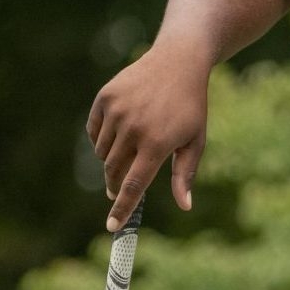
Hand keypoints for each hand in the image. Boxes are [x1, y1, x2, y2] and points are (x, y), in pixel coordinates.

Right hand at [88, 45, 210, 228]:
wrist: (178, 62)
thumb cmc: (191, 107)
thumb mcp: (195, 141)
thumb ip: (185, 174)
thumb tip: (184, 206)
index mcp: (157, 143)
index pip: (134, 185)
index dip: (122, 209)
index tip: (112, 227)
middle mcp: (133, 128)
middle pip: (114, 172)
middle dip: (116, 186)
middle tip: (119, 191)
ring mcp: (117, 111)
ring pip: (103, 153)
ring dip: (112, 160)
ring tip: (128, 151)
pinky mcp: (105, 98)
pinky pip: (95, 131)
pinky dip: (102, 139)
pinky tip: (118, 133)